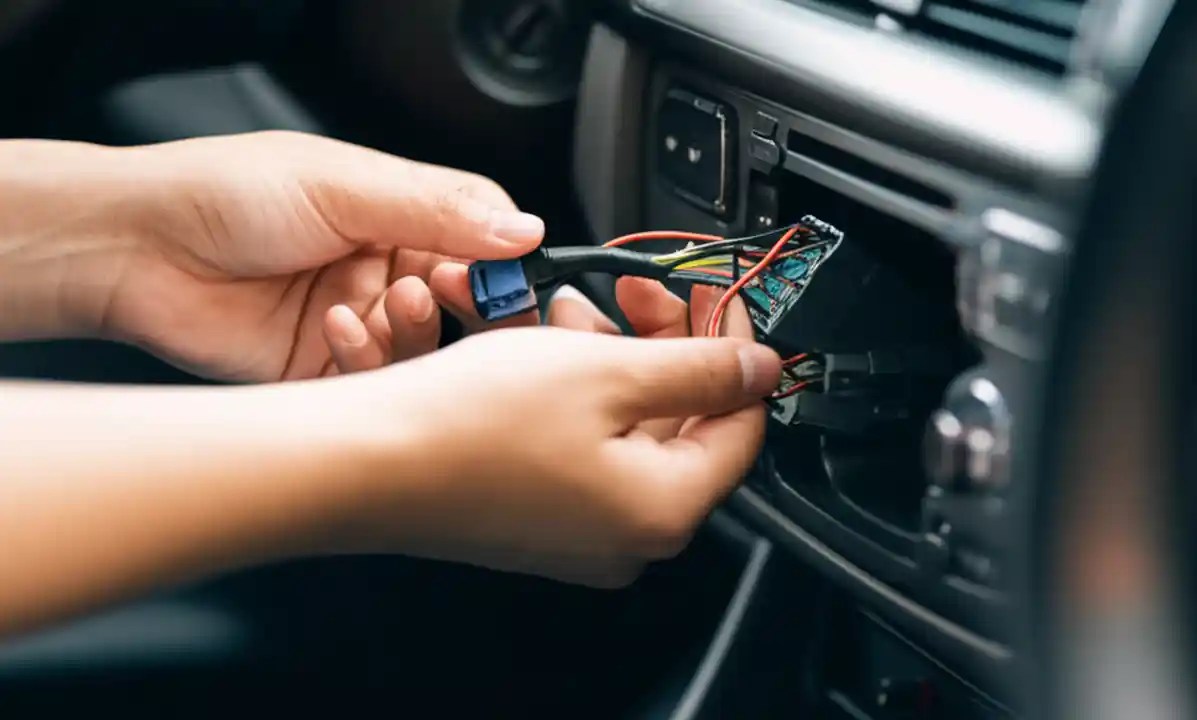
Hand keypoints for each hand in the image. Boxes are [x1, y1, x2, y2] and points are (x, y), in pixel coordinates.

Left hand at [104, 131, 543, 380]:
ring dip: (419, 330)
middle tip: (468, 301)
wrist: (135, 248)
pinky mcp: (327, 372)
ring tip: (392, 303)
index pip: (483, 241)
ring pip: (429, 347)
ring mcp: (359, 321)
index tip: (512, 274)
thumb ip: (439, 210)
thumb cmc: (225, 194)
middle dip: (478, 309)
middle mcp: (384, 270)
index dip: (504, 263)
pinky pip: (377, 382)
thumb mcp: (346, 184)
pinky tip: (340, 327)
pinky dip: (370, 359)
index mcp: (398, 215)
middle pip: (469, 303)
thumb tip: (524, 228)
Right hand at [331, 281, 780, 587]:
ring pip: (625, 425)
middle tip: (640, 291)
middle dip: (664, 342)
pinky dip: (574, 388)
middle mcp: (626, 535)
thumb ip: (700, 368)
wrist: (359, 463)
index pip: (743, 422)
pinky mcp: (533, 515)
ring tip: (573, 306)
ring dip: (613, 355)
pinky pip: (579, 442)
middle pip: (682, 422)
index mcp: (664, 508)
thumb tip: (759, 368)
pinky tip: (543, 343)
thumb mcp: (609, 371)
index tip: (717, 297)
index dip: (737, 346)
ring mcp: (576, 531)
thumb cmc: (470, 426)